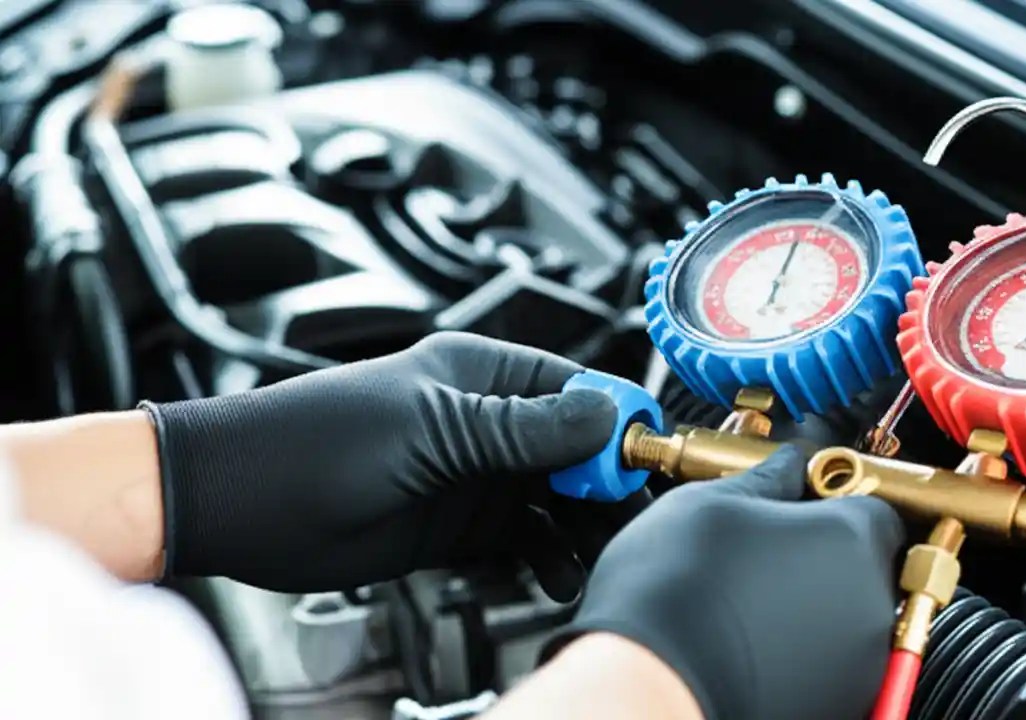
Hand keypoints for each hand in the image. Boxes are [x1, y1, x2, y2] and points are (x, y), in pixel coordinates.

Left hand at [142, 332, 616, 595]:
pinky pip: (522, 540)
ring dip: (581, 525)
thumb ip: (523, 428)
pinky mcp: (458, 526)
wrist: (239, 504)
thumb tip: (605, 413)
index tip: (647, 458)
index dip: (616, 421)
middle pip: (575, 449)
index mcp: (482, 373)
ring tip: (599, 552)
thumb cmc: (316, 442)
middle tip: (633, 516)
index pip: (576, 388)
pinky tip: (558, 573)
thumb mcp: (432, 430)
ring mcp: (474, 476)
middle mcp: (486, 422)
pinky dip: (546, 557)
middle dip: (607, 482)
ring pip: (554, 499)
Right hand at [544, 446, 904, 719]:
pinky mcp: (837, 702)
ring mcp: (858, 663)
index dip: (835, 499)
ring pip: (846, 616)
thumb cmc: (676, 593)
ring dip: (811, 602)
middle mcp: (869, 603)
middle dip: (821, 552)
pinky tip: (750, 637)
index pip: (874, 505)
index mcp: (850, 540)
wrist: (653, 682)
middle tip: (764, 548)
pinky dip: (800, 648)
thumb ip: (765, 478)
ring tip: (748, 598)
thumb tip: (785, 466)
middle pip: (863, 563)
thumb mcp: (711, 502)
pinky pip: (828, 662)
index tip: (803, 500)